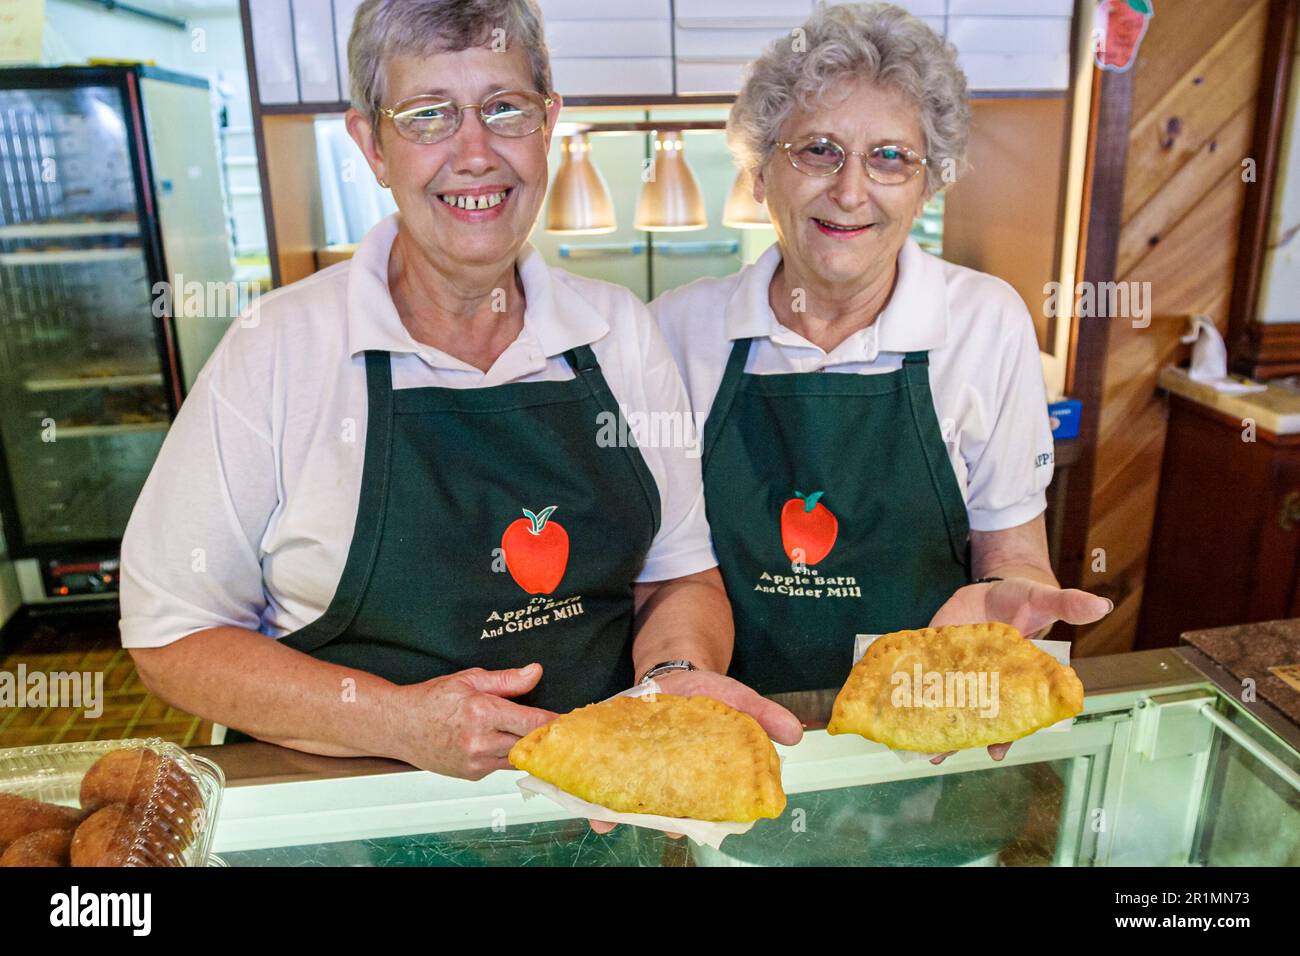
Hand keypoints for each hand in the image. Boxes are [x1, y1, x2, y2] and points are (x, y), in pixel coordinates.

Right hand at [393, 663, 555, 779]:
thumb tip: (535, 672)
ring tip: (541, 737)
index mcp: (482, 712)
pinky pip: (502, 766)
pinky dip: (509, 755)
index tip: (572, 722)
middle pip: (530, 746)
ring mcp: (476, 762)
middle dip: (548, 739)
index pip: (532, 723)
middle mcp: (480, 741)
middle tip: (565, 732)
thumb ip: (507, 679)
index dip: (556, 723)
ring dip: (530, 750)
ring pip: (519, 760)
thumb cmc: (431, 700)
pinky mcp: (472, 774)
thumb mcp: (470, 679)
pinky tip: (510, 743)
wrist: (399, 726)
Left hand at [588, 669, 803, 836]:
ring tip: (598, 816)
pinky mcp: (615, 758)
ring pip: (625, 803)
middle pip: (656, 814)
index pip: (698, 812)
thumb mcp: (736, 697)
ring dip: (610, 812)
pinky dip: (588, 787)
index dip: (690, 822)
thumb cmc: (707, 693)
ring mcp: (639, 773)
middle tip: (629, 821)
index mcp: (700, 780)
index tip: (681, 823)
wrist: (672, 671)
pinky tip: (576, 789)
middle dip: (644, 822)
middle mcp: (669, 785)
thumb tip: (796, 733)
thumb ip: (763, 713)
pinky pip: (601, 778)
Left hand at [926, 578, 1110, 764]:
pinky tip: (894, 705)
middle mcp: (985, 682)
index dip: (1006, 734)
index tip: (997, 752)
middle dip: (960, 737)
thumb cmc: (1023, 600)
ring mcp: (958, 671)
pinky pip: (922, 676)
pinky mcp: (936, 654)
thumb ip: (1068, 604)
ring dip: (931, 722)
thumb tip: (1101, 604)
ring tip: (915, 744)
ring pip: (944, 703)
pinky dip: (909, 690)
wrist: (992, 587)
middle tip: (941, 755)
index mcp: (1015, 680)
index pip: (1012, 715)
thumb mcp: (1044, 599)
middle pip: (973, 716)